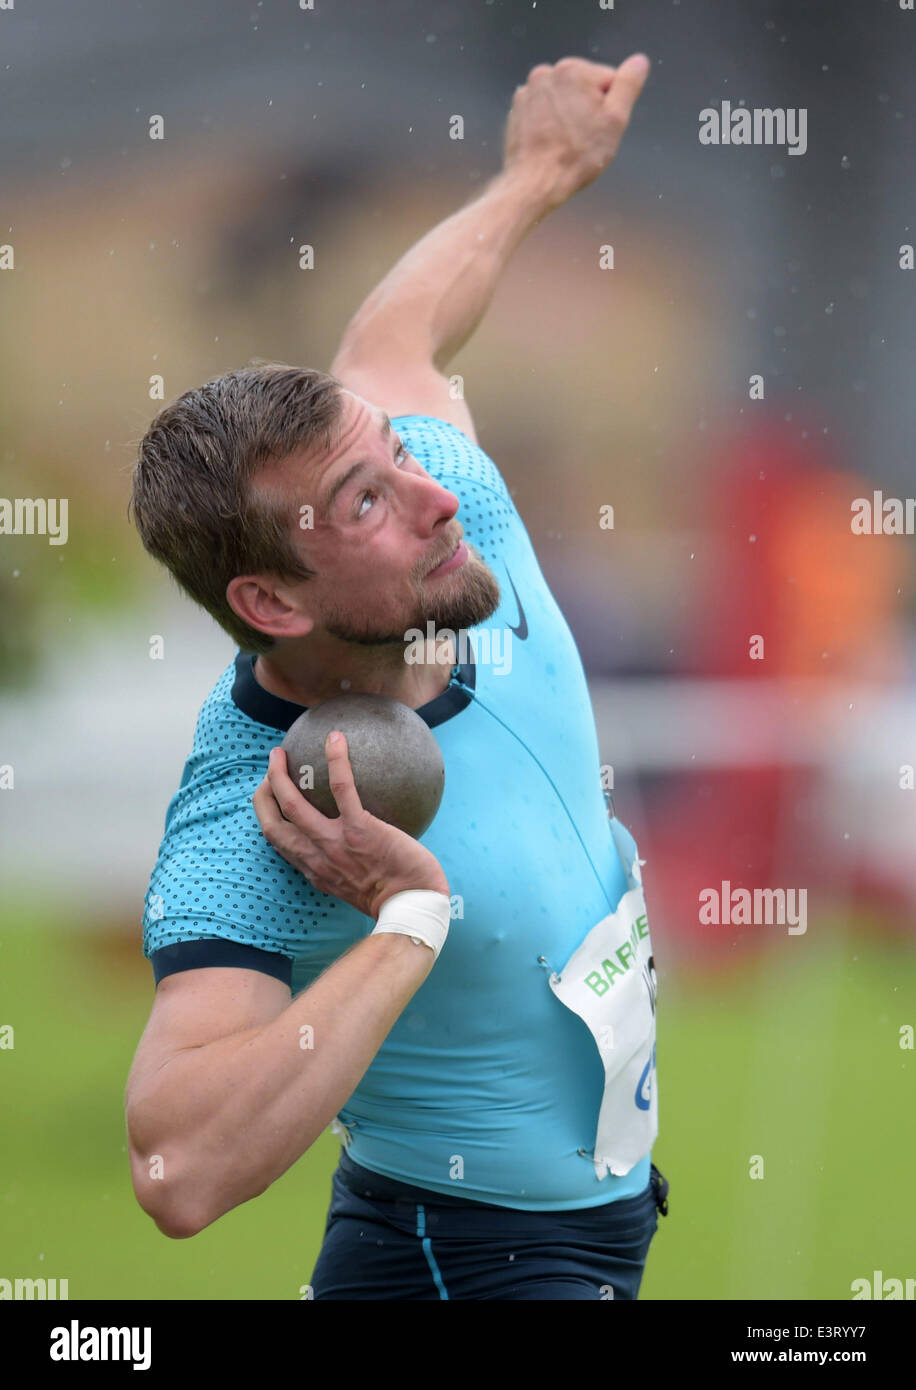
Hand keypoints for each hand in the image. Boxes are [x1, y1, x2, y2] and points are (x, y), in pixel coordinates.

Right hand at [252, 732, 449, 920]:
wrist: (412, 906)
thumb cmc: (393, 896)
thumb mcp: (354, 885)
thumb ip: (344, 866)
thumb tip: (351, 847)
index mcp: (314, 868)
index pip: (278, 841)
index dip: (267, 816)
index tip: (269, 797)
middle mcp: (315, 855)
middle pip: (271, 822)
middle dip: (262, 794)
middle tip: (270, 769)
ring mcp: (334, 841)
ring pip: (292, 804)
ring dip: (279, 775)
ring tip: (280, 752)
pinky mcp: (359, 828)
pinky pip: (342, 787)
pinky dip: (336, 760)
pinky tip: (335, 738)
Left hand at [502, 54, 650, 209]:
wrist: (535, 183)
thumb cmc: (577, 155)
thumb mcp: (615, 120)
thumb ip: (628, 86)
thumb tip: (640, 61)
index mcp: (573, 69)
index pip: (609, 81)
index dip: (611, 108)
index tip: (599, 129)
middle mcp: (547, 72)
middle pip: (584, 88)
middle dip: (588, 110)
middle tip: (582, 138)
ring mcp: (529, 91)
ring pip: (564, 100)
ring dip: (568, 117)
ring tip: (565, 142)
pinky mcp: (518, 110)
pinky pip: (544, 111)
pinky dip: (549, 123)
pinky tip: (550, 143)